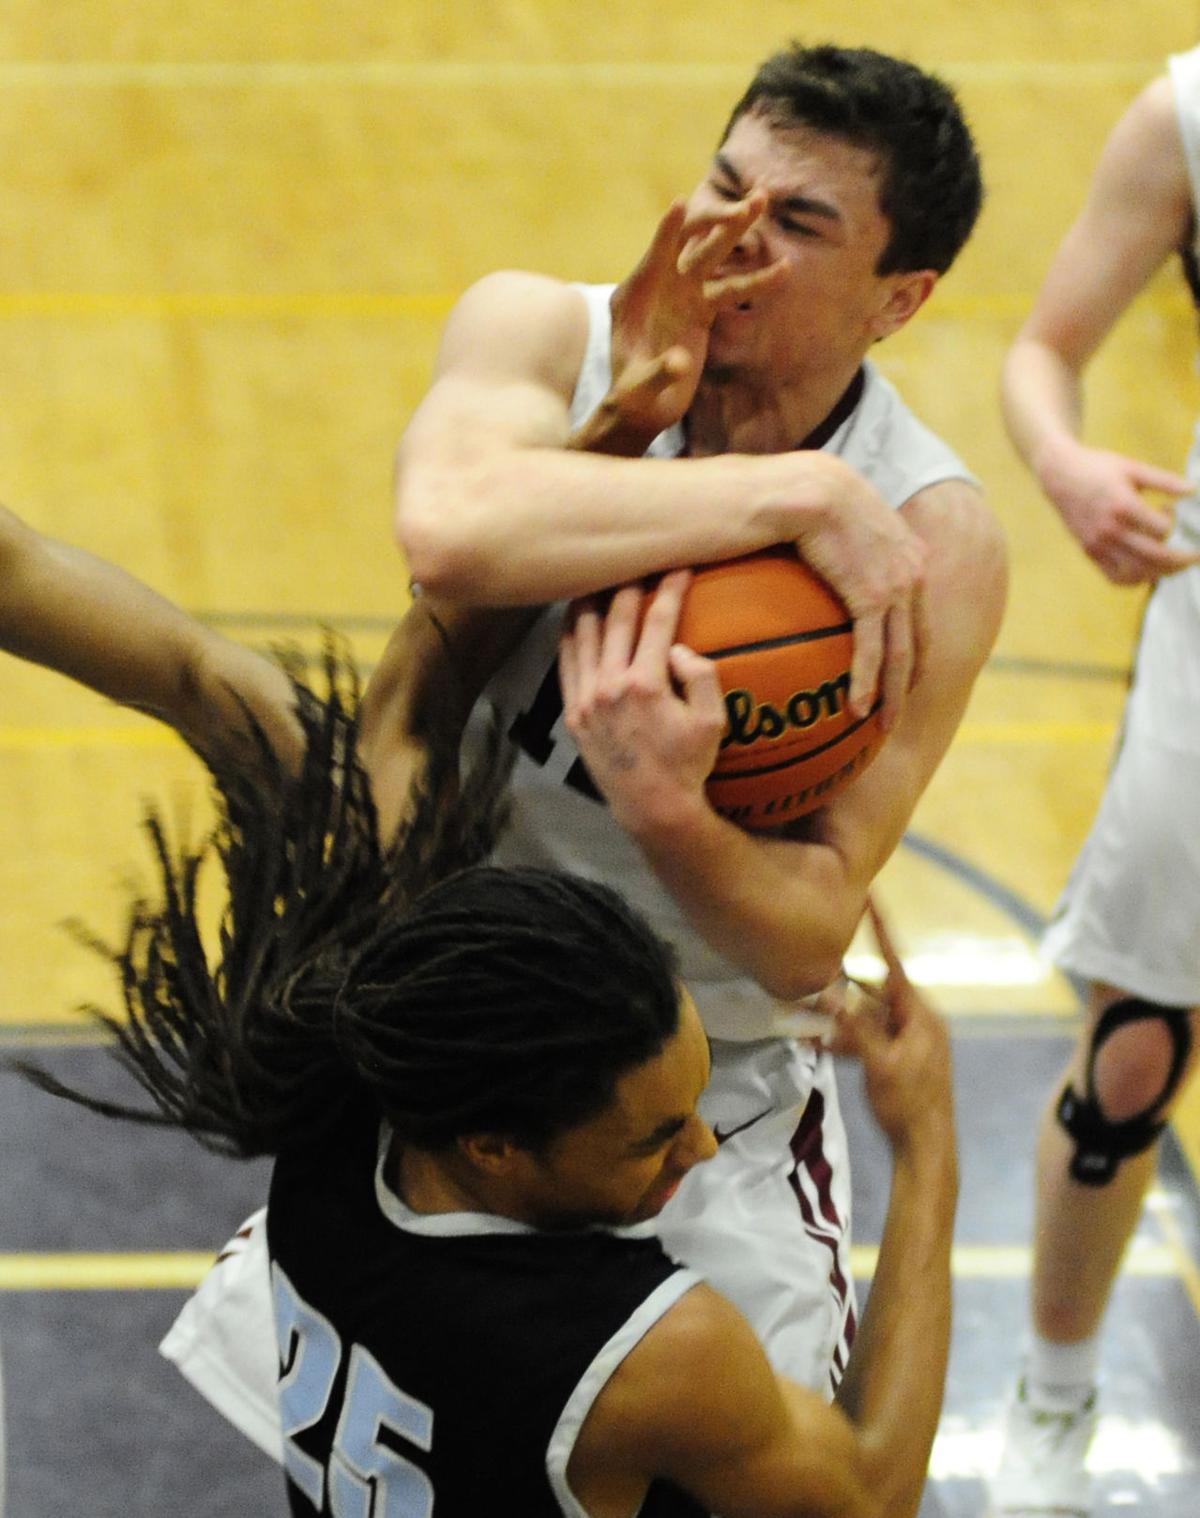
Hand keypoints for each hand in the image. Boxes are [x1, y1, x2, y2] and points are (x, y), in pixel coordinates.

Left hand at [558, 570, 726, 829]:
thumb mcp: (713, 722)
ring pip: (583, 634)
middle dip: (630, 584)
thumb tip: (677, 646)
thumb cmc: (688, 766)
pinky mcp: (572, 713)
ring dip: (593, 602)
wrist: (651, 809)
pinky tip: (576, 619)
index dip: (670, 588)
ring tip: (600, 579)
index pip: (658, 620)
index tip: (680, 567)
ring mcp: (585, 699)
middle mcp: (608, 685)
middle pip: (617, 618)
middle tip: (639, 563)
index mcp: (645, 684)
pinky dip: (570, 634)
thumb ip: (701, 677)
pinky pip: (565, 662)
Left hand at [604, 195, 786, 444]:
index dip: (668, 231)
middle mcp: (659, 286)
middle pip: (690, 243)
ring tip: (764, 201)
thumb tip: (680, 363)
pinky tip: (784, 268)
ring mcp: (681, 295)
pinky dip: (756, 280)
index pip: (655, 254)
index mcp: (634, 295)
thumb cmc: (633, 399)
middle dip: (719, 221)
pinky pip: (731, 288)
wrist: (642, 408)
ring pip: (713, 256)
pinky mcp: (700, 310)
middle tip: (750, 203)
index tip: (683, 203)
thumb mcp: (638, 390)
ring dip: (738, 230)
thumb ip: (657, 373)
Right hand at [792, 462, 928, 727]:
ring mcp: (897, 585)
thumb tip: (823, 563)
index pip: (918, 615)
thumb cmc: (808, 500)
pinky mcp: (873, 595)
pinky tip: (858, 709)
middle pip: (918, 642)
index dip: (914, 651)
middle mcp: (912, 571)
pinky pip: (873, 651)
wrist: (806, 488)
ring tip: (882, 726)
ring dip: (892, 695)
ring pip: (901, 654)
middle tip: (898, 715)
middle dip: (910, 683)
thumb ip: (846, 545)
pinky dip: (867, 683)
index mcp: (909, 554)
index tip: (901, 679)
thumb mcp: (841, 522)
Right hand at [830, 900, 953, 1154]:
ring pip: (869, 1018)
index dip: (879, 930)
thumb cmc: (907, 1103)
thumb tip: (830, 995)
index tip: (869, 898)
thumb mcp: (878, 1063)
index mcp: (920, 1014)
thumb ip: (854, 1027)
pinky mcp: (900, 1059)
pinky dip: (848, 1040)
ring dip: (840, 1020)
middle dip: (842, 990)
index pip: (893, 963)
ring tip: (806, 1020)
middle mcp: (917, 1021)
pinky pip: (871, 1039)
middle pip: (874, 993)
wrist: (927, 1148)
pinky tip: (820, 1044)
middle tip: (813, 977)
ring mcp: (910, 1041)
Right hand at [1040, 438, 1198, 583]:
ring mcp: (1099, 544)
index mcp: (1123, 506)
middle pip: (1155, 556)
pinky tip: (1147, 572)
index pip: (1162, 528)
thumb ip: (1165, 480)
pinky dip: (1136, 580)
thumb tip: (1193, 489)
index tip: (1167, 508)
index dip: (1171, 519)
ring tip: (1174, 566)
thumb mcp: (1133, 467)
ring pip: (1137, 572)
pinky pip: (1116, 577)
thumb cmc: (1097, 468)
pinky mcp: (1090, 552)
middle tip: (1195, 556)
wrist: (1059, 475)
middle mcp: (1110, 530)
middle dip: (1181, 559)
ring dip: (1161, 572)